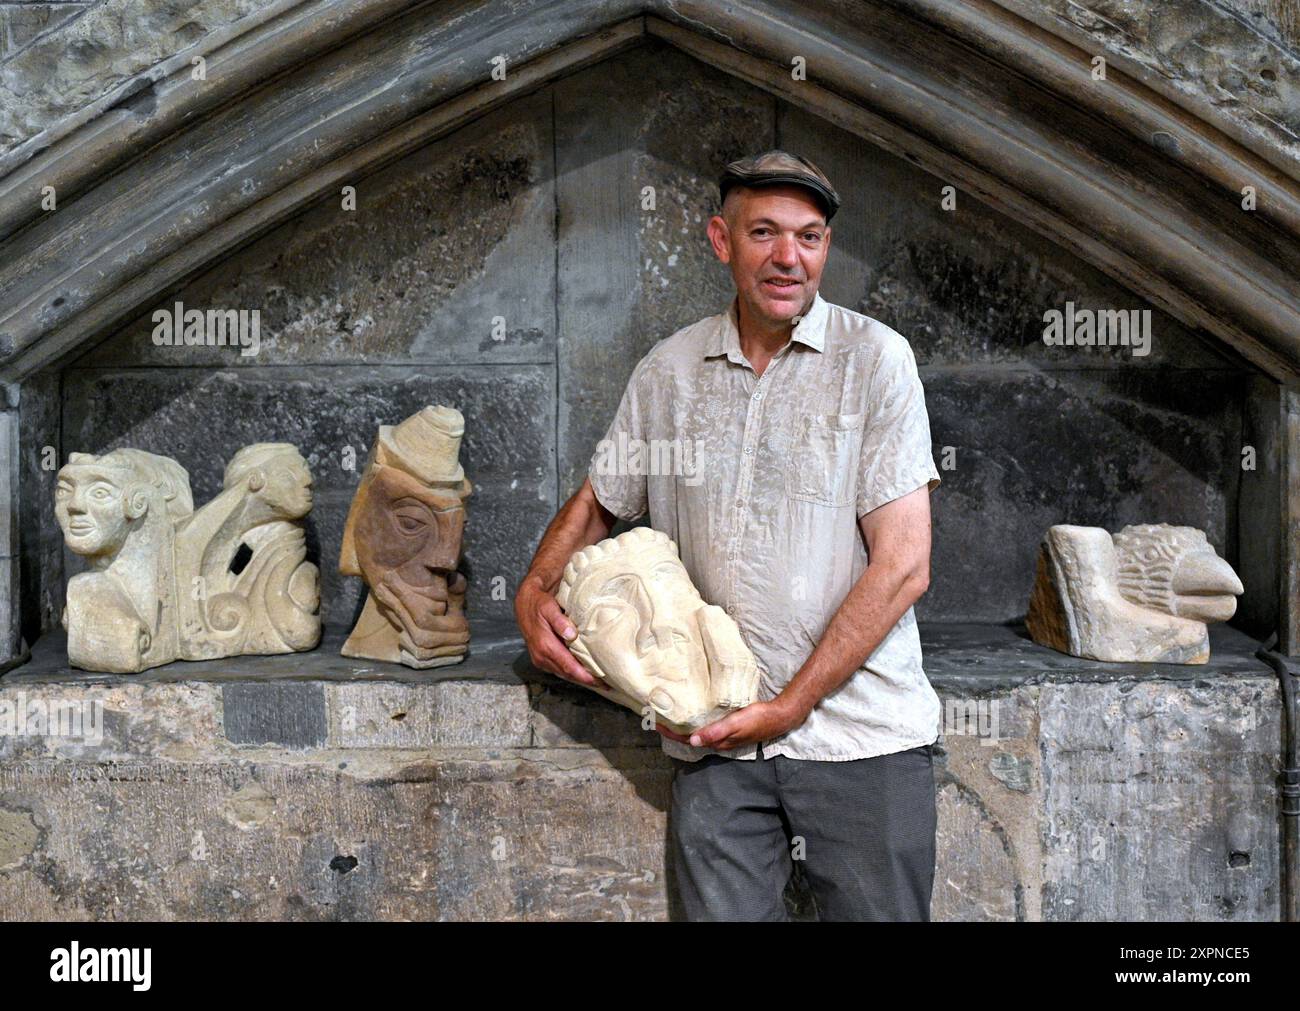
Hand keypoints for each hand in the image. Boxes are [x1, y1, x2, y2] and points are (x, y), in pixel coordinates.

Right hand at [513, 577, 605, 689]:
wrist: (524, 603)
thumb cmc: (538, 604)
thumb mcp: (549, 607)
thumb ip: (560, 621)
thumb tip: (571, 634)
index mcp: (545, 646)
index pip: (568, 667)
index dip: (585, 676)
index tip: (600, 681)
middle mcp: (541, 656)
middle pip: (567, 674)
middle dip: (586, 680)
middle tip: (605, 684)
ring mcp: (539, 659)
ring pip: (562, 674)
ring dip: (579, 678)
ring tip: (597, 680)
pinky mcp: (540, 659)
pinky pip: (558, 669)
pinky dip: (570, 672)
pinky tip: (581, 671)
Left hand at [664, 696, 808, 750]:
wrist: (779, 717)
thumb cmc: (757, 719)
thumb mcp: (736, 724)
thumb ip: (716, 732)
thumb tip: (693, 741)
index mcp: (716, 741)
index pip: (687, 739)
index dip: (670, 732)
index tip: (654, 723)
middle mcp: (717, 741)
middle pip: (689, 737)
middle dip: (672, 729)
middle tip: (656, 717)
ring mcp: (723, 736)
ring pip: (697, 732)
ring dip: (682, 726)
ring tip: (669, 715)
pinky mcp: (728, 728)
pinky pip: (706, 727)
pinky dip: (695, 721)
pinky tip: (692, 714)